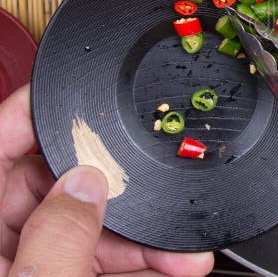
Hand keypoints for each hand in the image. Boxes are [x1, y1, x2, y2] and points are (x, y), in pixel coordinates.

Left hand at [1, 84, 214, 275]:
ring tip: (183, 247)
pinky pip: (101, 262)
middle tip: (153, 189)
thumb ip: (60, 233)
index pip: (3, 143)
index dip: (34, 111)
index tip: (74, 94)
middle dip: (118, 189)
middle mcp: (6, 242)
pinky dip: (140, 261)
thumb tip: (88, 183)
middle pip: (59, 187)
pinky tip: (172, 263)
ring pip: (90, 228)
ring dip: (143, 234)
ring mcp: (32, 265)